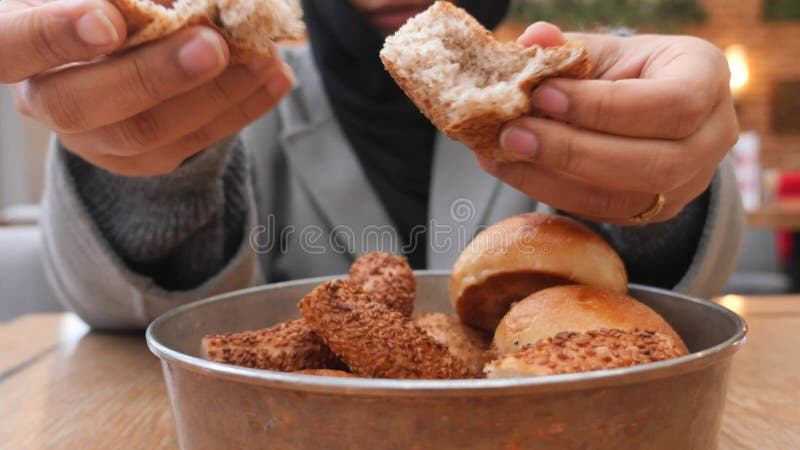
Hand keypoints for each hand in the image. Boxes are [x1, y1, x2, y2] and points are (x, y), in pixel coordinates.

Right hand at [4, 1, 292, 176]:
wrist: (119, 60)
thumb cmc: (110, 11)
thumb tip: (196, 0)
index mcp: (16, 42)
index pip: (12, 44)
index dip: (56, 35)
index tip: (109, 22)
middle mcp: (45, 98)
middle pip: (81, 103)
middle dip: (154, 74)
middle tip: (212, 46)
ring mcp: (92, 138)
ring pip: (146, 132)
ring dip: (215, 93)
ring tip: (264, 58)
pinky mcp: (139, 160)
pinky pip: (191, 143)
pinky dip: (240, 108)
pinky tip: (276, 77)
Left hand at [477, 23, 738, 224]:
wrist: (643, 108)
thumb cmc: (626, 71)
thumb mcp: (604, 51)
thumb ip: (570, 48)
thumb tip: (534, 38)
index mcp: (708, 79)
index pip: (670, 103)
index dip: (604, 106)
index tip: (543, 94)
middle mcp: (713, 137)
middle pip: (654, 162)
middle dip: (574, 151)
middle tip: (513, 134)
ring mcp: (689, 183)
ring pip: (626, 197)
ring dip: (554, 178)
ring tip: (503, 153)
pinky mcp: (654, 211)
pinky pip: (602, 212)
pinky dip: (550, 190)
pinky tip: (511, 169)